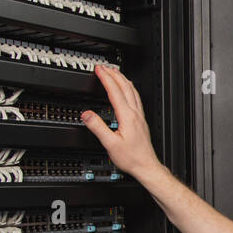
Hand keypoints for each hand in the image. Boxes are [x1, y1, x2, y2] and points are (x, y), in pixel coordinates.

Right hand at [81, 65, 164, 183]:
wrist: (146, 166)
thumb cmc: (131, 158)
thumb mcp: (110, 144)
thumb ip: (98, 128)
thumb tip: (87, 114)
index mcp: (127, 117)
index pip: (115, 92)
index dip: (106, 78)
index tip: (99, 69)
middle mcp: (135, 114)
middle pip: (125, 87)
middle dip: (114, 74)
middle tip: (104, 66)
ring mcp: (139, 117)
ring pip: (132, 91)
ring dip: (123, 79)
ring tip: (115, 72)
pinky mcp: (141, 121)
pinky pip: (136, 98)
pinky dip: (129, 88)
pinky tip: (127, 89)